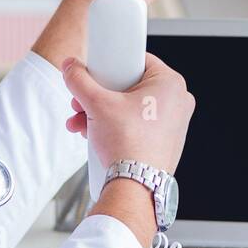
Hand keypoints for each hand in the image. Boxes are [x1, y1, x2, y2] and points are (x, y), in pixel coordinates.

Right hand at [63, 51, 193, 174]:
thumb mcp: (97, 104)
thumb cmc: (129, 145)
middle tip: (82, 102)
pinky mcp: (164, 141)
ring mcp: (172, 123)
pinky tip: (94, 135)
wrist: (135, 186)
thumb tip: (71, 67)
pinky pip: (135, 124)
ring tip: (82, 123)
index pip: (136, 60)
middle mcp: (177, 101)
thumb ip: (80, 80)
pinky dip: (114, 127)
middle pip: (128, 87)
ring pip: (129, 108)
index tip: (95, 73)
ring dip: (100, 114)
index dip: (109, 66)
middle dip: (99, 96)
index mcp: (170, 83)